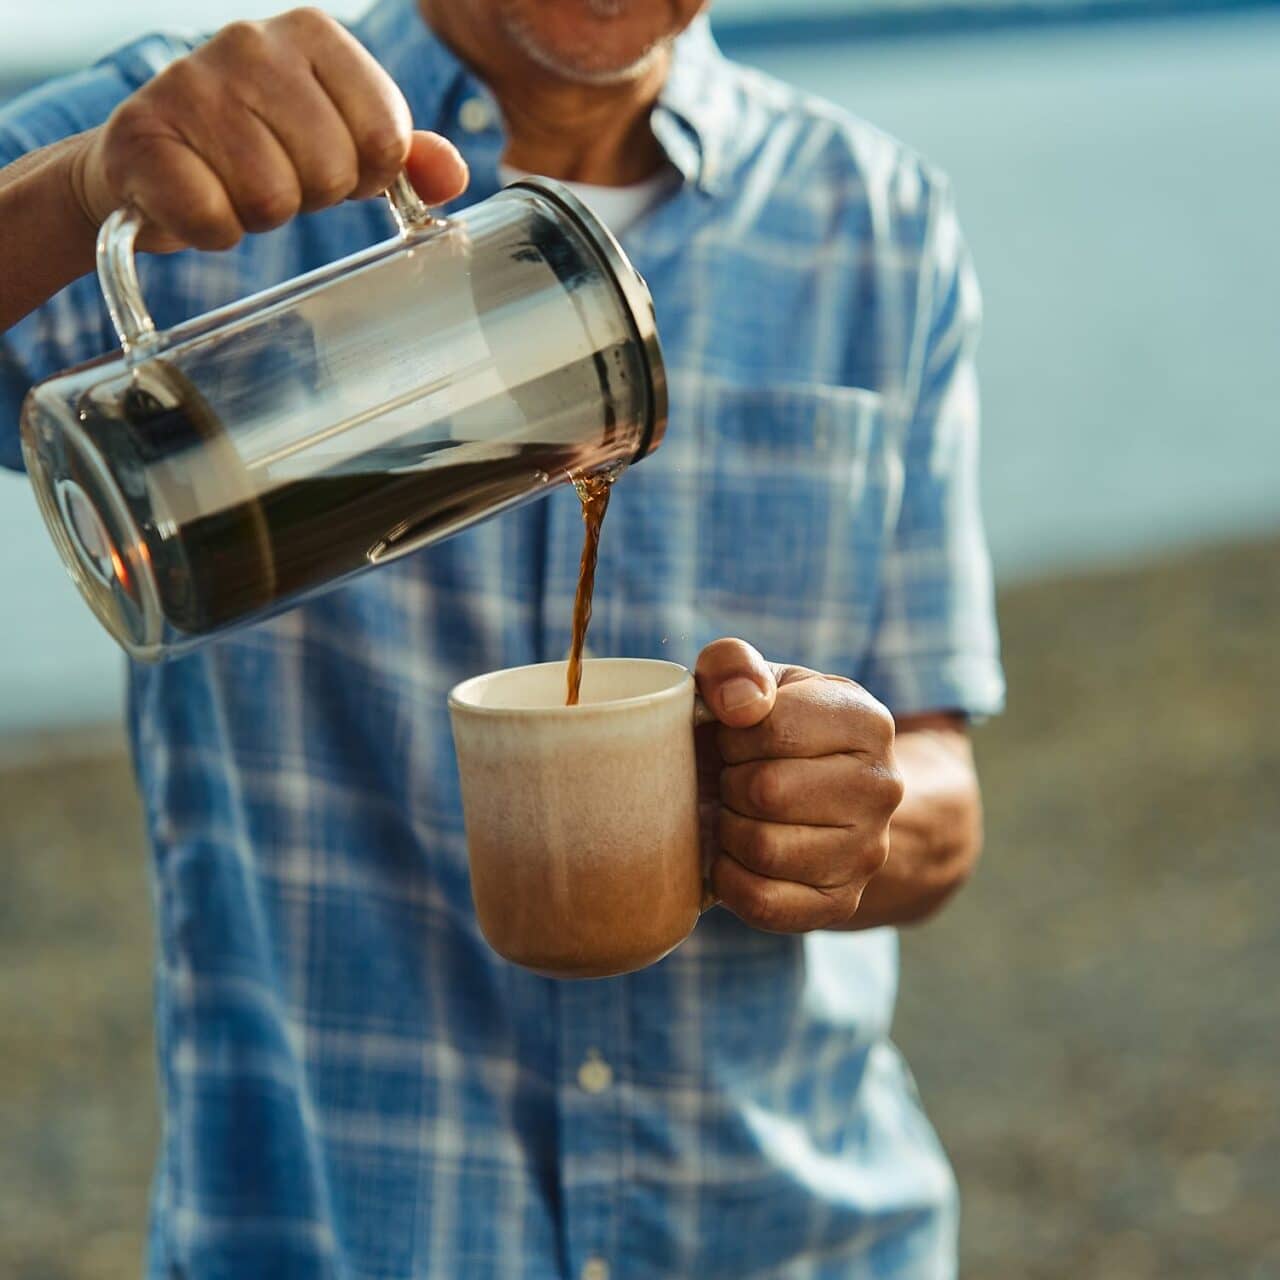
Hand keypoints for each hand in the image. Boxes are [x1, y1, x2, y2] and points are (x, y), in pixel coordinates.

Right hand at [69, 7, 468, 252]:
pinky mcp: (142, 133)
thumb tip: (452, 175)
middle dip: (310, 197)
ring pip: (271, 199)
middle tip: (276, 177)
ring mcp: (190, 82)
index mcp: (315, 34)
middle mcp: (250, 41)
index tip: (333, 164)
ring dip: (258, 216)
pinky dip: (212, 231)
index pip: (386, 137)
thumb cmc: (262, 148)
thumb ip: (404, 156)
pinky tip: (198, 202)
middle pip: (331, 172)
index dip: (366, 175)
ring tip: (234, 186)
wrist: (153, 161)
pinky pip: (212, 218)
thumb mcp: (344, 143)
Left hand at [694, 638, 904, 932]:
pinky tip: (734, 856)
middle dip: (729, 783)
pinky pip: (764, 902)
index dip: (731, 734)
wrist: (805, 798)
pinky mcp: (842, 903)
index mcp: (868, 720)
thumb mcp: (751, 680)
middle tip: (734, 779)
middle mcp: (883, 787)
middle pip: (766, 791)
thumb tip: (742, 705)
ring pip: (763, 848)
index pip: (771, 727)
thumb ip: (733, 665)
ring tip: (738, 813)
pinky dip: (730, 879)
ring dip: (728, 831)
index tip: (737, 736)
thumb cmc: (764, 730)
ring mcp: (868, 852)